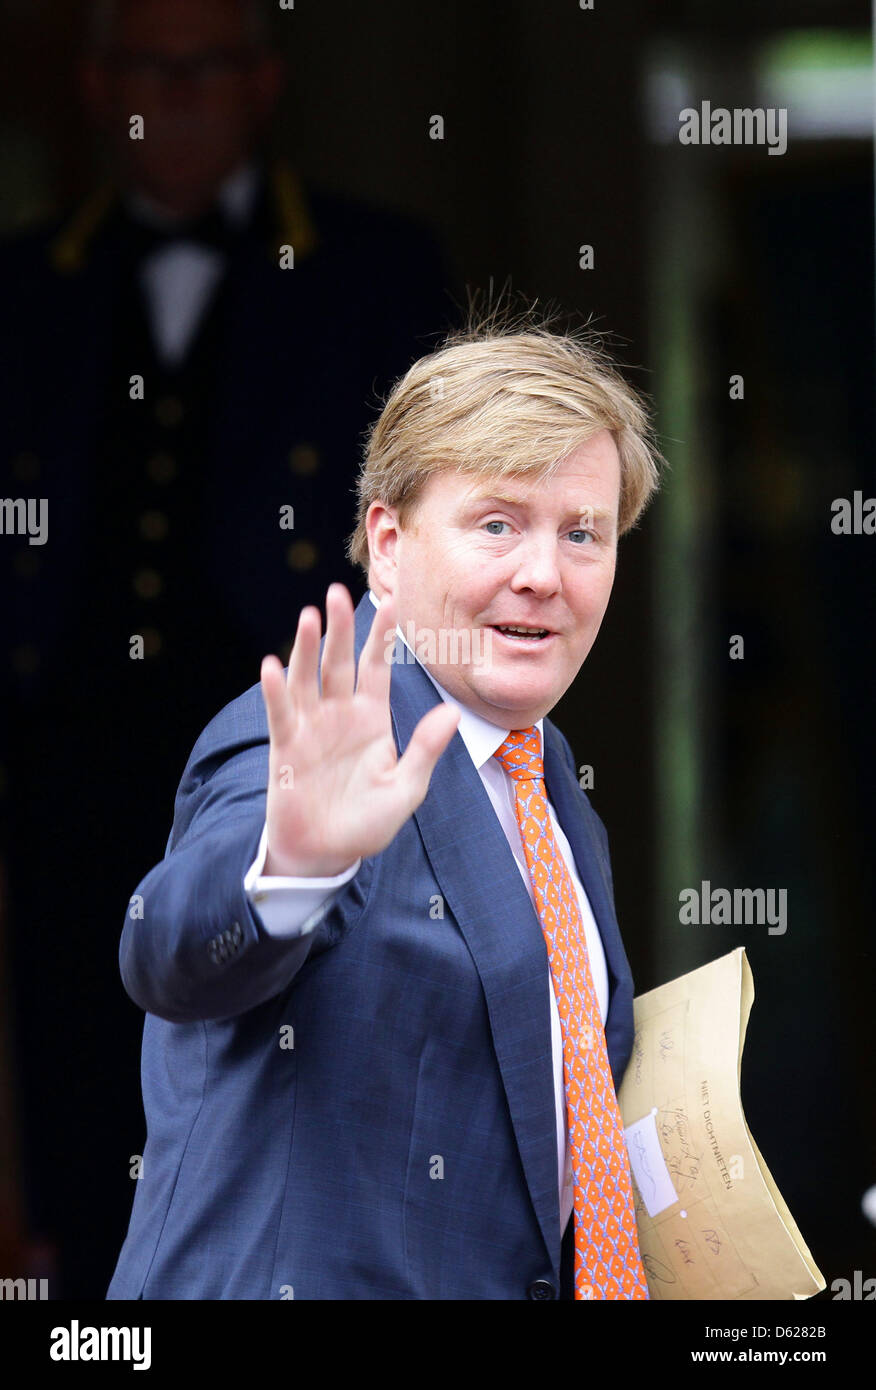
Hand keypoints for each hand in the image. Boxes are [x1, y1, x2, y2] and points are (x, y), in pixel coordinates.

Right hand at [259, 584, 460, 876]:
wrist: (326, 854)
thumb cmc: (367, 823)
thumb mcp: (406, 789)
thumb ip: (424, 750)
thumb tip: (452, 713)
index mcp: (372, 719)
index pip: (377, 668)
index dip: (382, 637)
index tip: (391, 603)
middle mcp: (339, 715)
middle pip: (338, 663)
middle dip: (340, 628)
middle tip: (337, 592)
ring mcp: (310, 729)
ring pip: (307, 679)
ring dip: (305, 648)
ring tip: (308, 615)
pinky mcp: (286, 749)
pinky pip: (281, 715)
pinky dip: (276, 692)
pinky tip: (273, 666)